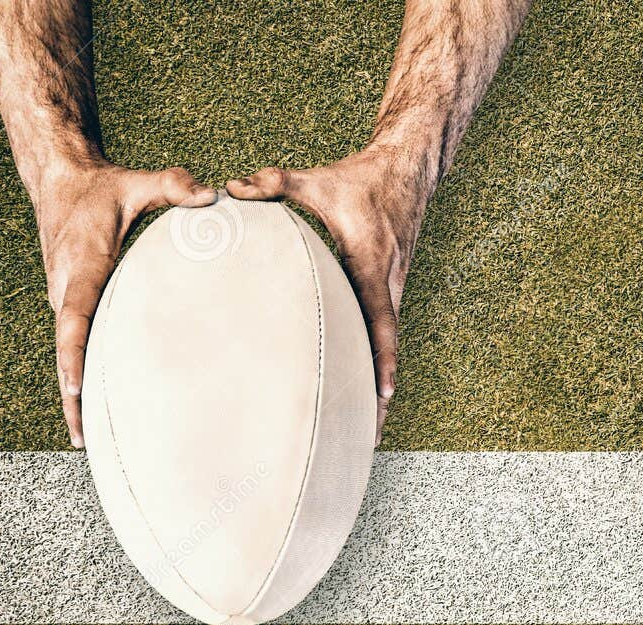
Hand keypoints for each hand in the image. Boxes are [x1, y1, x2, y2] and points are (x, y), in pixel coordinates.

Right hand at [33, 162, 215, 446]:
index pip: (73, 321)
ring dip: (77, 392)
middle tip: (88, 443)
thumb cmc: (100, 188)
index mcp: (81, 268)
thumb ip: (173, 185)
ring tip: (92, 441)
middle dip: (73, 397)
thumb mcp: (136, 182)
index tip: (76, 394)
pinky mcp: (70, 301)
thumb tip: (212, 194)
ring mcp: (63, 298)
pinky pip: (77, 341)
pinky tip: (97, 404)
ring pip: (71, 351)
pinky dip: (82, 373)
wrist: (59, 181)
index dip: (74, 359)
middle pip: (69, 351)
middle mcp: (65, 289)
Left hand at [226, 141, 435, 433]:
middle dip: (382, 395)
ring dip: (380, 386)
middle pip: (388, 348)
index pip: (381, 320)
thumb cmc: (363, 179)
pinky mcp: (390, 288)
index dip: (381, 360)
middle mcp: (390, 283)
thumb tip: (234, 188)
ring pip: (388, 346)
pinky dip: (378, 362)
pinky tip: (364, 388)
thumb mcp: (319, 181)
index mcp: (373, 264)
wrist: (409, 169)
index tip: (381, 395)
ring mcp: (394, 288)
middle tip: (369, 437)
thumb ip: (276, 184)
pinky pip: (384, 332)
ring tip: (368, 429)